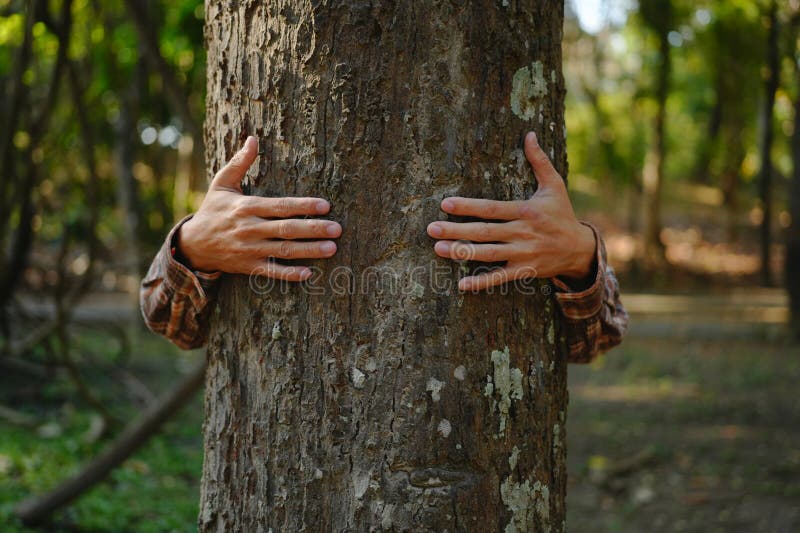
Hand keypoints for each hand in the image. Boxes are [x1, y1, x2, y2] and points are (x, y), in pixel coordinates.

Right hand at [178, 136, 341, 280]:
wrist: (192, 244)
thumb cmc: (213, 210)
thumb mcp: (222, 183)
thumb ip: (240, 162)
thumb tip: (253, 138)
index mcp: (246, 207)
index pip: (280, 206)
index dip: (303, 206)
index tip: (325, 206)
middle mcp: (250, 229)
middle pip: (286, 229)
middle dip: (313, 229)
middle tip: (337, 229)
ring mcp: (249, 250)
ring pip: (284, 251)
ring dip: (309, 251)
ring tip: (332, 248)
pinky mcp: (248, 267)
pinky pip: (271, 272)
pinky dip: (289, 274)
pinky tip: (309, 273)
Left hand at [426, 131, 595, 290]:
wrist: (579, 249)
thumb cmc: (561, 214)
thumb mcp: (554, 186)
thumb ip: (539, 161)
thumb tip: (530, 134)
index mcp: (526, 211)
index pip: (492, 208)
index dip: (468, 206)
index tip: (445, 204)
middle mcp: (522, 233)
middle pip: (484, 232)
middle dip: (456, 230)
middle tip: (431, 228)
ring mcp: (522, 253)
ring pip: (487, 254)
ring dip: (461, 252)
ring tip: (438, 248)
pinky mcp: (523, 270)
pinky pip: (499, 278)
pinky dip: (481, 283)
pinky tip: (461, 285)